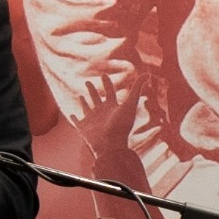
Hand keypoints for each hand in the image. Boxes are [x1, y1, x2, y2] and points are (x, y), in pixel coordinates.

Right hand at [74, 74, 152, 189]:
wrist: (111, 145)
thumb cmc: (121, 125)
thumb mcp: (130, 104)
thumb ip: (137, 88)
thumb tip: (148, 74)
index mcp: (112, 107)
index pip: (109, 92)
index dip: (107, 83)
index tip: (103, 75)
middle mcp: (102, 112)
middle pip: (97, 98)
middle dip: (92, 90)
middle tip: (87, 82)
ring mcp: (92, 120)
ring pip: (87, 108)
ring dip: (83, 102)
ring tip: (81, 96)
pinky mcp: (84, 128)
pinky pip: (77, 122)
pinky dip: (74, 118)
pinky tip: (71, 115)